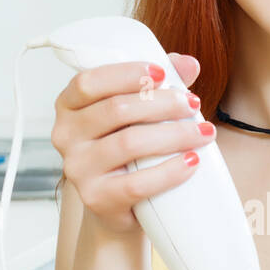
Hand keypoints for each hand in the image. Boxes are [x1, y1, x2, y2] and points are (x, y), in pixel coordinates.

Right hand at [52, 51, 207, 232]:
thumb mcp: (136, 113)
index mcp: (69, 106)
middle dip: (162, 103)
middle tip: (193, 104)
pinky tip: (192, 161)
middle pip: (116, 110)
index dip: (126, 74)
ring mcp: (78, 169)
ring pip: (129, 143)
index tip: (162, 73)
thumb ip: (157, 84)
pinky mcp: (97, 198)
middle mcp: (65, 135)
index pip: (88, 82)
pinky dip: (169, 171)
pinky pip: (136, 184)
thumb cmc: (126, 149)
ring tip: (204, 132)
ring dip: (174, 135)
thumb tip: (188, 64)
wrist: (116, 205)